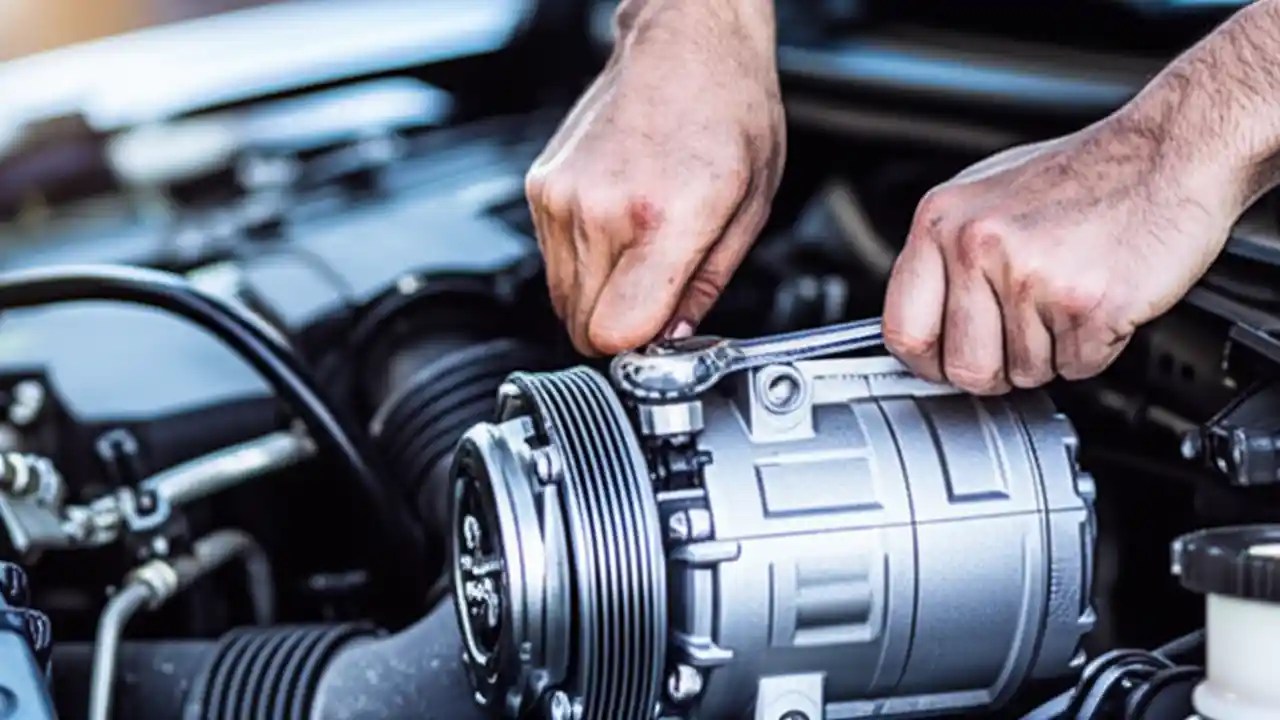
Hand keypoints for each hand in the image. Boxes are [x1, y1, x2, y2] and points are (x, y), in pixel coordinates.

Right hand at [525, 0, 784, 355]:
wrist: (685, 42)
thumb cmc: (726, 108)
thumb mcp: (749, 208)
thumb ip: (706, 286)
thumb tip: (674, 339)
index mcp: (662, 217)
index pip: (616, 333)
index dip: (640, 350)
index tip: (662, 338)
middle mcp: (600, 209)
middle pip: (583, 326)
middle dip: (620, 327)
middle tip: (658, 297)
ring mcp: (561, 197)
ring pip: (562, 299)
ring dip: (599, 295)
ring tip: (641, 253)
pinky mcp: (541, 188)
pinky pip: (552, 261)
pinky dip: (582, 262)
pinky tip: (619, 228)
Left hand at [883, 112, 1244, 393]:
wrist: (1172, 148)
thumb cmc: (1085, 173)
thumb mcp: (986, 197)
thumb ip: (946, 256)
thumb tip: (920, 319)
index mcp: (941, 221)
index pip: (902, 330)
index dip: (928, 361)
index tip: (946, 363)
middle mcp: (977, 246)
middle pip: (964, 368)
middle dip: (997, 369)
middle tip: (1024, 337)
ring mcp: (1031, 277)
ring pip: (1024, 373)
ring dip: (1052, 352)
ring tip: (1069, 298)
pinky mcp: (1088, 303)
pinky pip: (1078, 366)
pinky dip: (1095, 347)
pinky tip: (1100, 300)